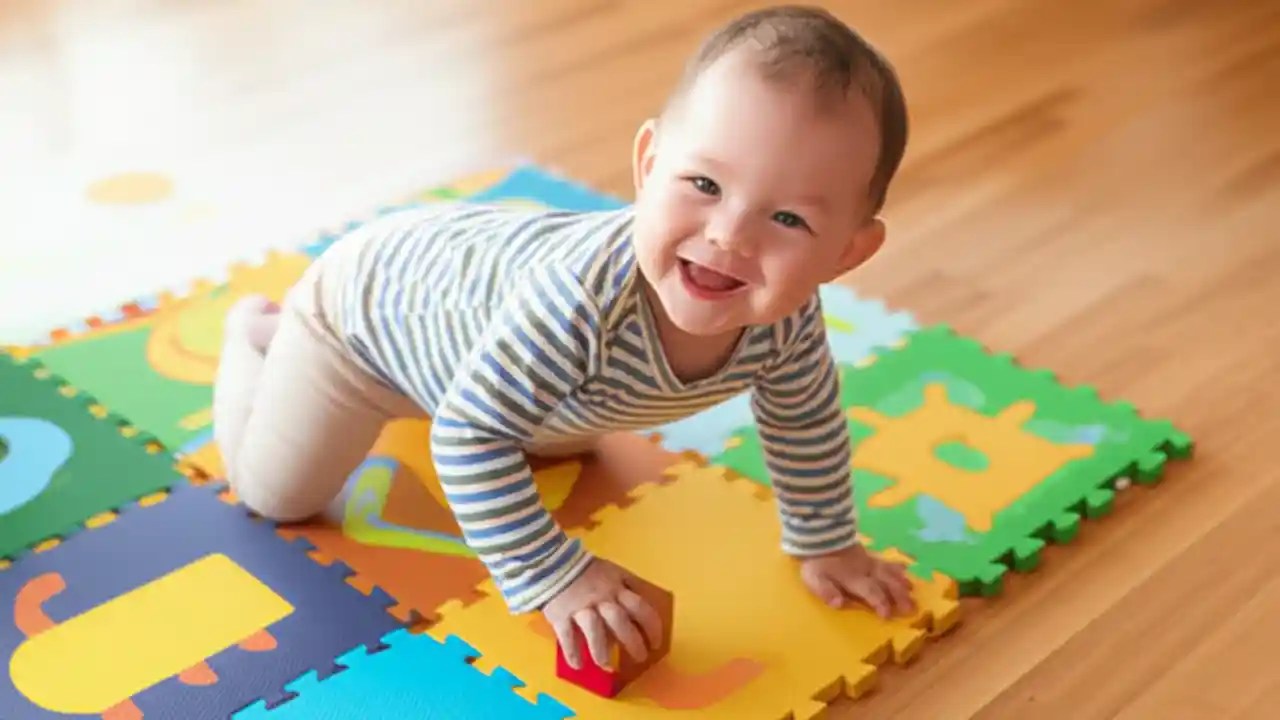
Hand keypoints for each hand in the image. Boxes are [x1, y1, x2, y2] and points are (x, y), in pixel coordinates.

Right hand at [542, 558, 664, 669]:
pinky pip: (566, 636)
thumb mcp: (614, 572)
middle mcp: (601, 599)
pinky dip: (572, 653)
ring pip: (594, 631)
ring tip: (606, 667)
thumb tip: (640, 615)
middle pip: (620, 622)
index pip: (640, 608)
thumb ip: (628, 589)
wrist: (554, 561)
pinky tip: (578, 666)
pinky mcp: (560, 614)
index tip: (655, 644)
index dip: (652, 628)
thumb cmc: (589, 571)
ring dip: (602, 652)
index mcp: (617, 588)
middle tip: (640, 658)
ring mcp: (580, 607)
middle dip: (633, 643)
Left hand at [799, 542, 915, 617]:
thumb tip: (838, 604)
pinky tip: (906, 569)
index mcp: (854, 578)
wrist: (820, 537)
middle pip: (886, 583)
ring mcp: (870, 562)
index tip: (888, 615)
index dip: (880, 603)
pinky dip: (898, 566)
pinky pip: (887, 561)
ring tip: (913, 593)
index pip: (871, 591)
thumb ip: (826, 591)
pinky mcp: (870, 556)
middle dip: (899, 596)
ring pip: (890, 572)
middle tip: (911, 608)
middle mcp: (866, 570)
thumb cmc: (818, 564)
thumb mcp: (815, 579)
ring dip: (902, 583)